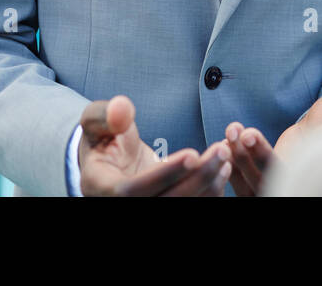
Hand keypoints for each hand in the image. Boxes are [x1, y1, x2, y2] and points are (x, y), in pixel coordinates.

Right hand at [79, 95, 230, 195]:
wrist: (110, 164)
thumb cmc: (104, 138)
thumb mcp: (96, 120)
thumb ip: (105, 114)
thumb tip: (121, 110)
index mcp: (101, 188)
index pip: (133, 190)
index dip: (165, 174)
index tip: (193, 153)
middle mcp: (120, 206)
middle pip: (165, 203)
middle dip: (197, 179)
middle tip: (221, 151)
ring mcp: (145, 210)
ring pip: (182, 208)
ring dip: (208, 186)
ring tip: (225, 156)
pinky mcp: (165, 206)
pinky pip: (192, 207)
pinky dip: (210, 192)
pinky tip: (223, 168)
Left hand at [224, 90, 321, 195]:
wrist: (321, 143)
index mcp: (311, 183)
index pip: (284, 177)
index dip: (263, 156)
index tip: (248, 131)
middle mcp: (293, 193)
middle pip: (261, 184)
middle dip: (246, 157)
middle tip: (235, 130)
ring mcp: (275, 195)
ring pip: (248, 189)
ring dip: (234, 161)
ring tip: (227, 134)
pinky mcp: (261, 193)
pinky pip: (240, 189)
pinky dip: (229, 170)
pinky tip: (221, 146)